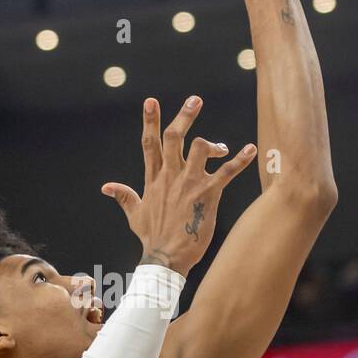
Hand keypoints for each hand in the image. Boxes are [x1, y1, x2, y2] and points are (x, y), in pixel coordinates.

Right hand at [101, 95, 255, 276]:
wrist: (166, 258)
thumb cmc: (152, 238)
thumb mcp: (134, 215)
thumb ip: (124, 196)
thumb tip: (106, 186)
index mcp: (154, 179)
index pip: (150, 144)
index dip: (150, 121)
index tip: (151, 101)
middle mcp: (171, 176)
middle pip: (176, 137)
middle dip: (185, 116)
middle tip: (195, 100)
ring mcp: (189, 183)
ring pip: (201, 148)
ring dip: (213, 143)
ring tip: (221, 148)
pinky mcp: (208, 194)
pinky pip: (226, 172)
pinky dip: (240, 160)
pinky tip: (251, 150)